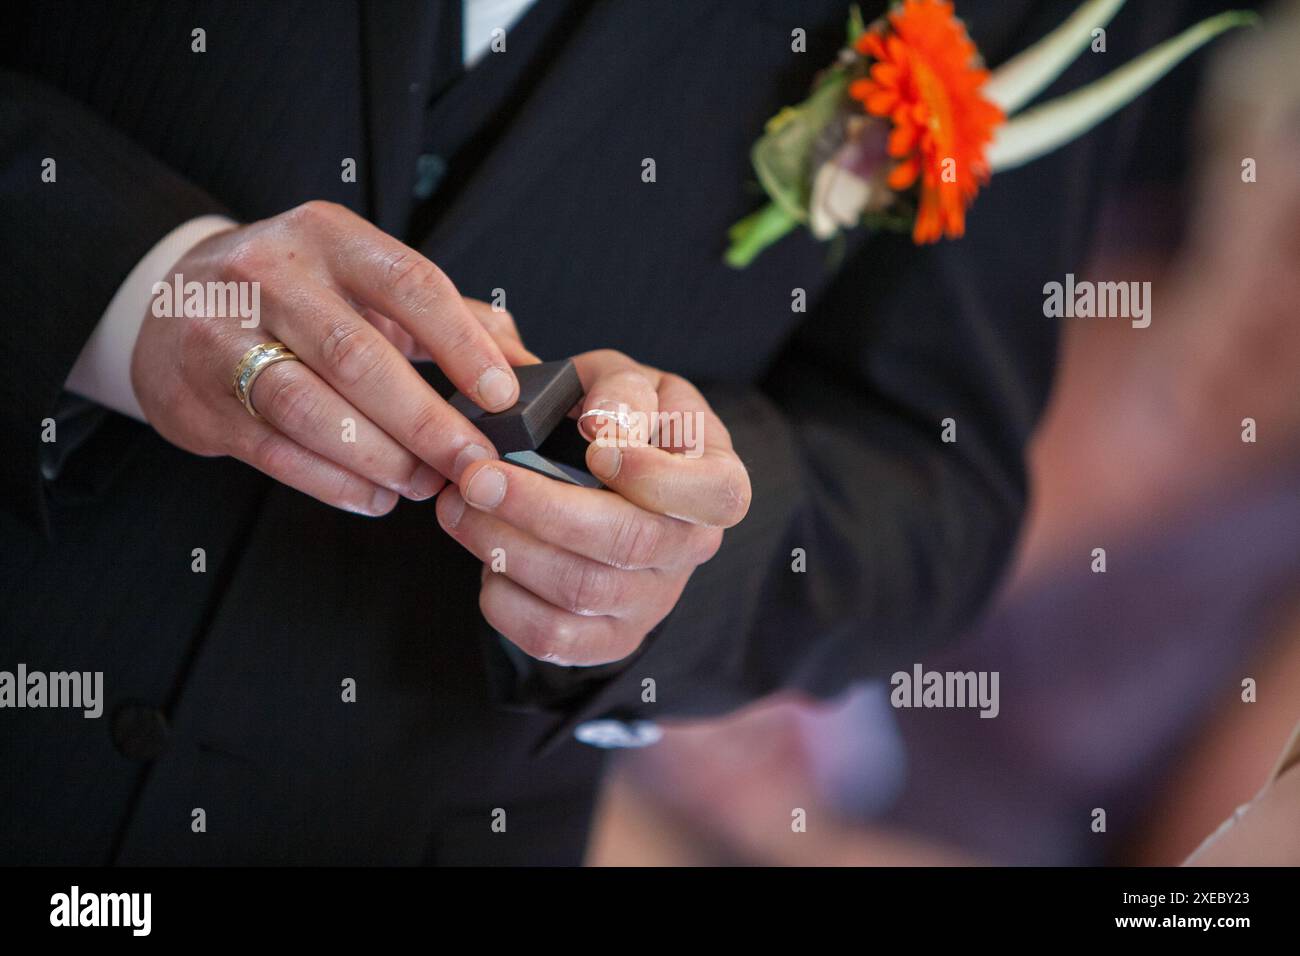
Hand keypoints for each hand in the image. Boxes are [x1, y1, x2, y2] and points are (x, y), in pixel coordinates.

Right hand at [131, 200, 528, 514]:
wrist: (170, 303)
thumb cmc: (298, 298)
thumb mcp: (367, 283)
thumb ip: (452, 317)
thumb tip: (530, 366)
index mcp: (327, 237)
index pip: (408, 283)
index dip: (461, 343)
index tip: (503, 397)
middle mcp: (269, 274)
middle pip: (357, 355)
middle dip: (425, 421)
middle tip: (472, 464)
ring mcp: (221, 333)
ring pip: (308, 406)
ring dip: (377, 457)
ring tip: (422, 483)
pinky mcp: (195, 394)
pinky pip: (272, 448)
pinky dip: (331, 481)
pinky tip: (373, 496)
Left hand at [436, 350, 751, 664]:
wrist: (615, 476)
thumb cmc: (625, 421)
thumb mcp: (633, 384)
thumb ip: (623, 392)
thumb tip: (602, 424)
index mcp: (717, 482)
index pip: (716, 496)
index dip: (654, 477)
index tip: (593, 445)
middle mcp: (692, 549)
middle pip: (628, 544)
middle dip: (541, 508)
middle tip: (478, 476)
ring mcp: (652, 600)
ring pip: (580, 590)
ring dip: (505, 546)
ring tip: (459, 504)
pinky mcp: (608, 637)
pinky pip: (553, 639)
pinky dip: (504, 599)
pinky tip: (484, 558)